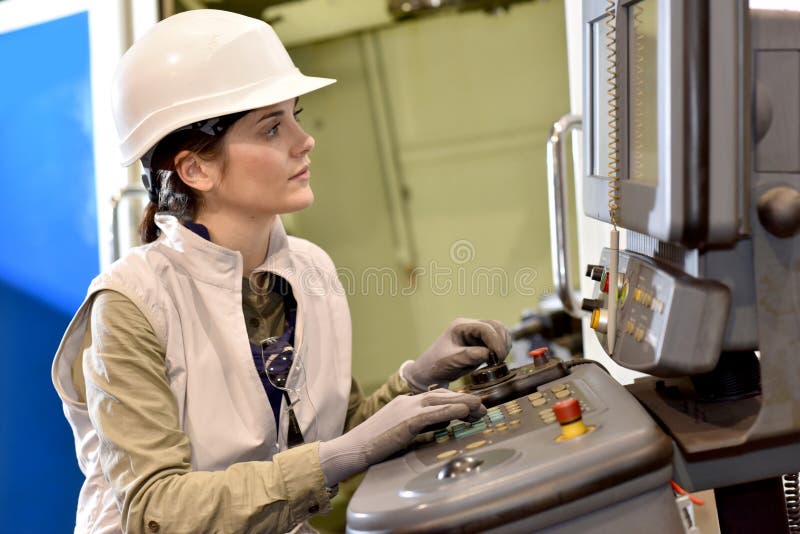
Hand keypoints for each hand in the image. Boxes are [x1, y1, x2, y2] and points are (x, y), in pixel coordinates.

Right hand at [318, 390, 484, 485]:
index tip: (470, 405)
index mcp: (404, 403)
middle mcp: (407, 401)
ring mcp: (407, 409)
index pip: (435, 396)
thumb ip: (417, 426)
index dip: (454, 399)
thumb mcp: (399, 432)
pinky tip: (466, 411)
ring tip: (480, 408)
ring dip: (464, 403)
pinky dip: (453, 410)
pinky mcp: (407, 421)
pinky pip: (435, 413)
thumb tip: (439, 426)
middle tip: (481, 406)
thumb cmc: (373, 445)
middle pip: (442, 395)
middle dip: (464, 399)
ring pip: (442, 400)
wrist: (353, 449)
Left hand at [403, 318, 511, 391]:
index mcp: (460, 326)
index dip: (495, 341)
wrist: (429, 373)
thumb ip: (468, 356)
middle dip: (502, 342)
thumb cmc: (435, 365)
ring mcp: (476, 334)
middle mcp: (470, 326)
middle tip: (500, 360)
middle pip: (496, 326)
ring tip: (499, 360)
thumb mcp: (450, 361)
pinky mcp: (481, 343)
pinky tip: (497, 360)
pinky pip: (498, 341)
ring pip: (499, 332)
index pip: (485, 328)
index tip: (498, 357)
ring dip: (504, 345)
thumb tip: (488, 354)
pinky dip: (502, 349)